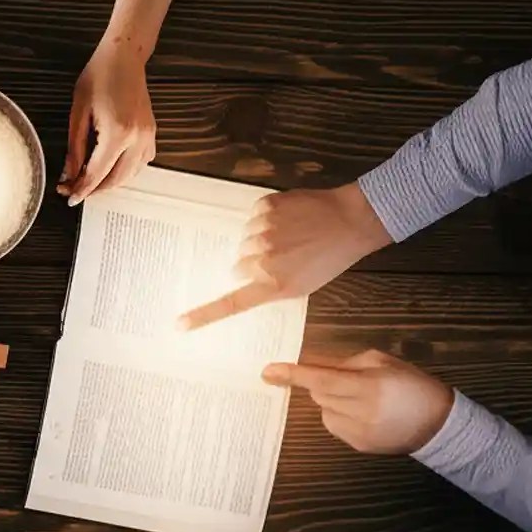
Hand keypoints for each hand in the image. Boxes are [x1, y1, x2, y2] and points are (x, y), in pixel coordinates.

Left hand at [59, 42, 155, 204]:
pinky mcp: (151, 133)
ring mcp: (148, 136)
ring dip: (110, 182)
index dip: (82, 189)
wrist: (123, 58)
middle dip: (95, 190)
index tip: (70, 198)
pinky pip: (141, 163)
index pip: (97, 173)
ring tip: (90, 181)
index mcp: (117, 133)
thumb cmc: (99, 77)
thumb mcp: (78, 113)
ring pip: (130, 175)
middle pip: (115, 179)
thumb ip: (75, 149)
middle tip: (75, 190)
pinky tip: (111, 167)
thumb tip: (69, 176)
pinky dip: (126, 171)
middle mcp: (137, 138)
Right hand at [177, 183, 390, 329]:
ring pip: (244, 239)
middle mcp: (263, 260)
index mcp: (274, 285)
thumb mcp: (302, 284)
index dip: (203, 315)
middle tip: (280, 258)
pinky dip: (266, 218)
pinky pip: (253, 217)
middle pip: (238, 264)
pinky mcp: (265, 208)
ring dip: (260, 239)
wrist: (351, 222)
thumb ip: (270, 286)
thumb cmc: (329, 258)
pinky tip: (287, 220)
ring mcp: (263, 232)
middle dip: (251, 263)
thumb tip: (243, 281)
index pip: (230, 304)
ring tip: (289, 236)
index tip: (181, 324)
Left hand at [262, 350, 453, 454]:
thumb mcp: (381, 362)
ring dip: (333, 400)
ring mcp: (358, 432)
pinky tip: (365, 414)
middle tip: (349, 381)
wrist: (439, 424)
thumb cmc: (411, 385)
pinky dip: (340, 416)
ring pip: (323, 410)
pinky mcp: (358, 446)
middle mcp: (360, 411)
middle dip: (323, 383)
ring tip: (362, 400)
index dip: (293, 374)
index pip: (320, 378)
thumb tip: (312, 363)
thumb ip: (345, 363)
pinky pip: (334, 425)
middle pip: (318, 393)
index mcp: (368, 386)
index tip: (268, 372)